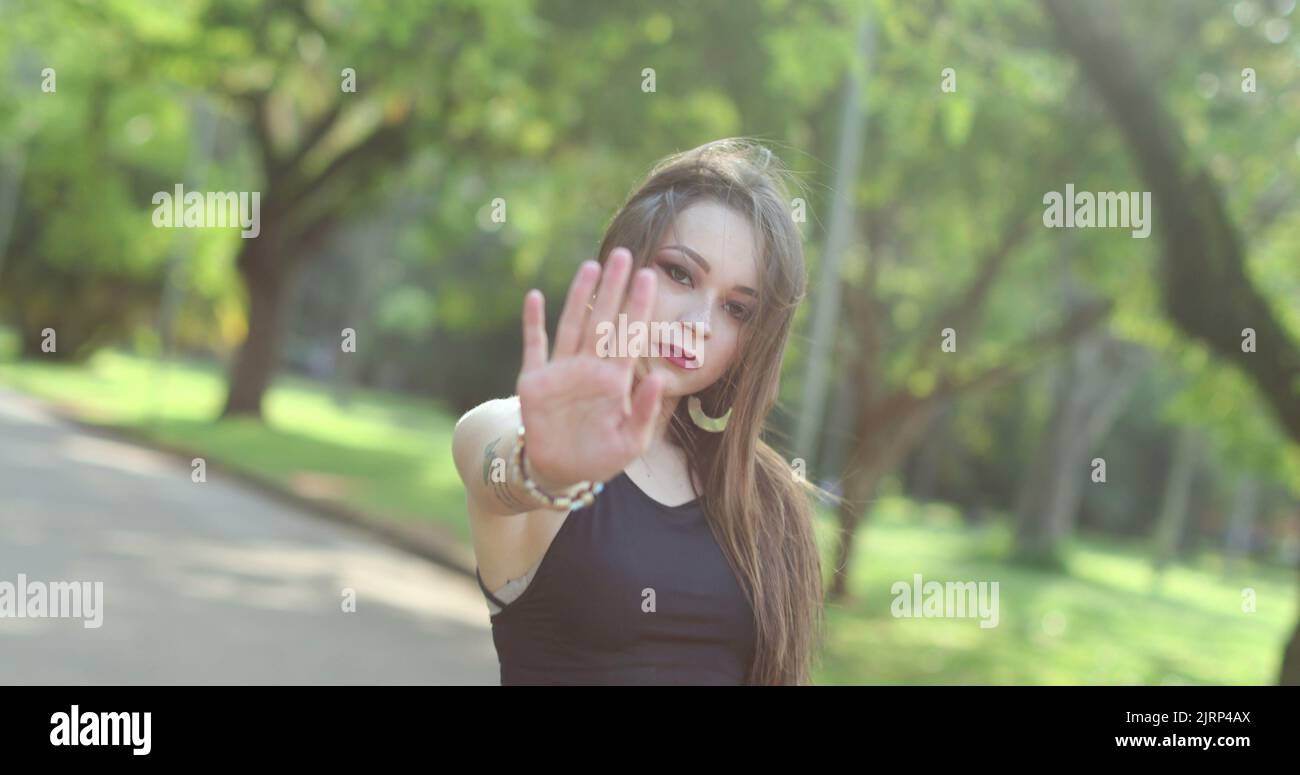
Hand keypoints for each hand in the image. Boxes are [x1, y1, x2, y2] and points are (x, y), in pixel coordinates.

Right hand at [515, 247, 663, 491]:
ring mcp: (562, 371)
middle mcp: (589, 367)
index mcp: (615, 379)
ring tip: (590, 266)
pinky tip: (534, 296)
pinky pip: (534, 345)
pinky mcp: (534, 380)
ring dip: (579, 296)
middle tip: (624, 254)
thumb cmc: (601, 456)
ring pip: (573, 324)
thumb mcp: (632, 442)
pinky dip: (533, 322)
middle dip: (613, 288)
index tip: (650, 276)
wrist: (560, 472)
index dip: (639, 306)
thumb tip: (661, 379)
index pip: (630, 335)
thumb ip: (646, 411)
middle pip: (603, 319)